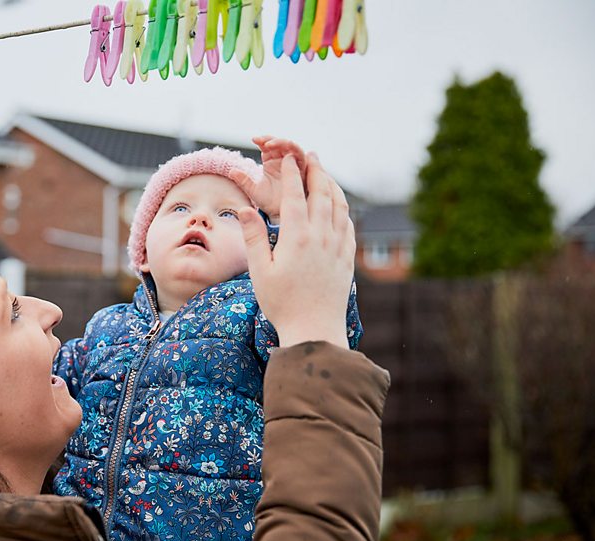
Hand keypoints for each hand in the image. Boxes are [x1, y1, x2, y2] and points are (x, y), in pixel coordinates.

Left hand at [231, 136, 306, 223]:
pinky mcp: (303, 171)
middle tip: (262, 141)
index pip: (268, 146)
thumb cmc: (269, 203)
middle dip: (272, 139)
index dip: (262, 140)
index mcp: (271, 163)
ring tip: (271, 144)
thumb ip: (244, 180)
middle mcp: (283, 161)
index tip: (254, 139)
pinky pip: (301, 158)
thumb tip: (231, 172)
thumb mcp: (254, 191)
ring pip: (292, 147)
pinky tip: (287, 154)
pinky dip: (295, 152)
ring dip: (283, 142)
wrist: (280, 216)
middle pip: (281, 143)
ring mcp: (294, 165)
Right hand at [238, 152, 354, 348]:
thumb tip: (245, 209)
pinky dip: (344, 209)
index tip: (289, 159)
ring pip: (339, 206)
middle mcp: (321, 237)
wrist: (315, 329)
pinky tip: (340, 207)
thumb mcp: (260, 271)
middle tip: (312, 155)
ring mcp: (337, 247)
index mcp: (297, 237)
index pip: (294, 195)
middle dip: (316, 171)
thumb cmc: (282, 303)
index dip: (292, 174)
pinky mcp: (347, 258)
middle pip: (321, 194)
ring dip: (332, 186)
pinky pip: (349, 225)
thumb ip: (254, 237)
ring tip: (326, 174)